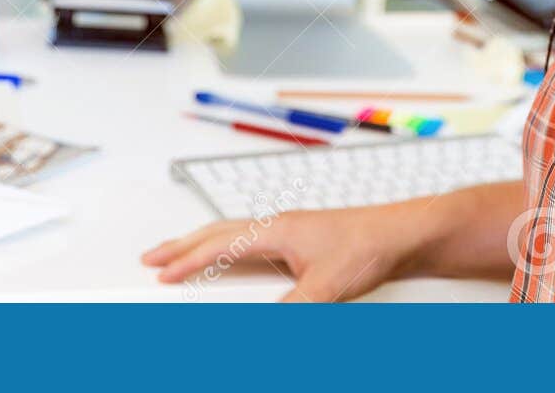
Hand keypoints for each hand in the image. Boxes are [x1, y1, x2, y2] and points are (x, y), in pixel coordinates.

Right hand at [142, 204, 416, 302]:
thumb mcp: (325, 287)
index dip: (188, 260)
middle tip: (153, 258)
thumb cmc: (369, 245)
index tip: (161, 273)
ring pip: (233, 237)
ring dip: (204, 247)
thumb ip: (292, 311)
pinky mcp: (301, 243)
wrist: (401, 236)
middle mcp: (279, 227)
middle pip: (217, 233)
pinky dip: (229, 253)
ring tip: (180, 259)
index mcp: (277, 229)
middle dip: (182, 246)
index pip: (220, 244)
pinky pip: (252, 245)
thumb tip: (265, 327)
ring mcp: (289, 233)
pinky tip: (229, 264)